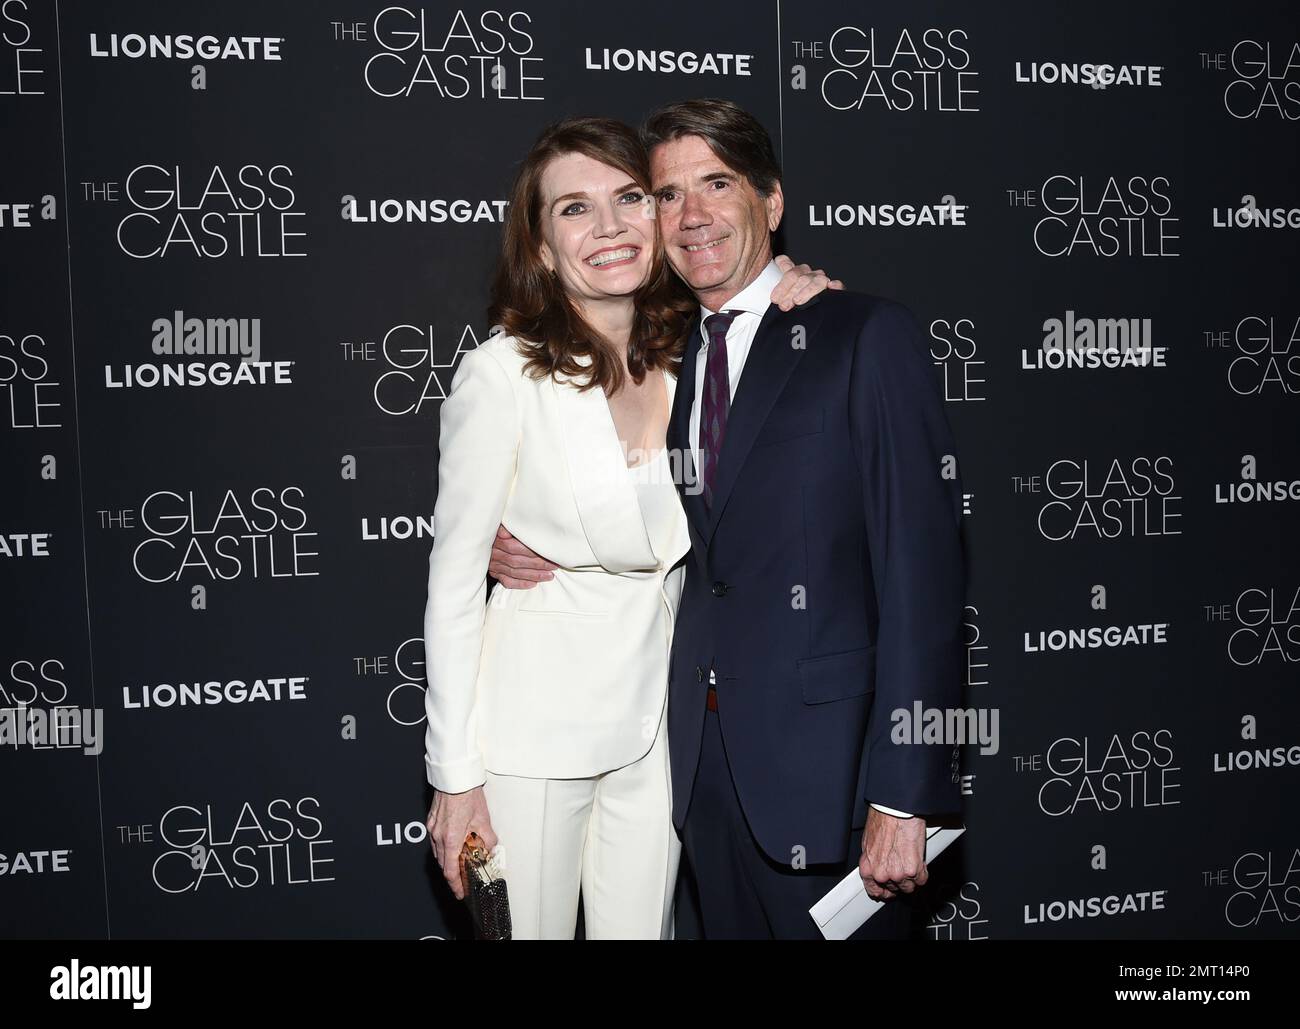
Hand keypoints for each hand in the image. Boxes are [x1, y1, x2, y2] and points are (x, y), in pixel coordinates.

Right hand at [426, 785, 497, 899]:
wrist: (455, 777)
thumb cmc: (467, 793)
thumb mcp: (483, 819)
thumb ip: (487, 838)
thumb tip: (491, 848)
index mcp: (451, 838)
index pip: (450, 870)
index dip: (455, 884)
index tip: (460, 892)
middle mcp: (438, 835)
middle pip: (443, 863)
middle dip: (453, 873)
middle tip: (464, 879)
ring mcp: (432, 827)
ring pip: (438, 852)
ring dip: (448, 859)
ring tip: (461, 860)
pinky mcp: (431, 820)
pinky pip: (436, 840)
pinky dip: (444, 846)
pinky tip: (454, 842)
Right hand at [487, 524, 556, 588]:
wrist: (482, 538)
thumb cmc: (501, 528)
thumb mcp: (502, 523)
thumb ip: (507, 526)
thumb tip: (508, 531)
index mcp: (496, 539)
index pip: (515, 547)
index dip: (532, 551)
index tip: (548, 552)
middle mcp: (494, 553)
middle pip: (516, 561)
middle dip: (537, 564)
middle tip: (553, 566)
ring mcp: (493, 565)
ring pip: (514, 572)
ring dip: (533, 575)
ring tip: (549, 576)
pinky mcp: (494, 573)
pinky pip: (507, 582)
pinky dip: (520, 584)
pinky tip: (533, 584)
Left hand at [770, 253, 843, 310]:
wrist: (811, 325)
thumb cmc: (797, 313)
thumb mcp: (785, 304)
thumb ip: (779, 297)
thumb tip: (774, 299)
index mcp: (795, 274)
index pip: (786, 266)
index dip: (780, 281)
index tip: (774, 298)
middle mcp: (808, 275)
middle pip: (797, 275)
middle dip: (788, 291)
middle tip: (783, 306)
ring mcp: (822, 281)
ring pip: (815, 279)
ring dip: (806, 291)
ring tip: (798, 301)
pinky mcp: (836, 290)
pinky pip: (838, 285)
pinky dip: (835, 285)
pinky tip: (831, 287)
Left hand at [858, 807, 927, 899]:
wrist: (896, 811)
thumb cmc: (882, 819)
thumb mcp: (869, 842)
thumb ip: (873, 859)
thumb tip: (878, 864)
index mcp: (868, 868)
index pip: (874, 891)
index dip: (883, 891)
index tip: (887, 891)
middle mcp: (882, 874)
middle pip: (893, 889)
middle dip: (898, 881)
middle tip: (902, 868)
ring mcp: (898, 874)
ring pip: (909, 887)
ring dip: (911, 878)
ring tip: (910, 861)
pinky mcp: (914, 870)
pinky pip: (922, 879)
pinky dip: (922, 872)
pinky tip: (918, 861)